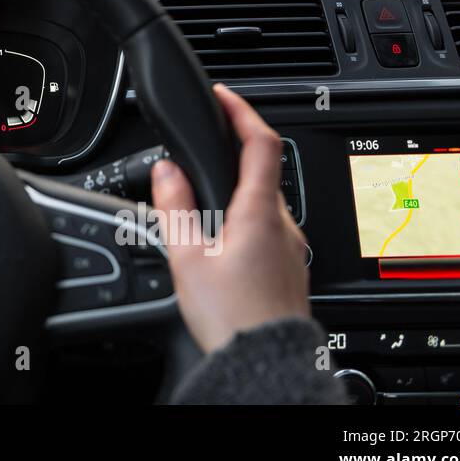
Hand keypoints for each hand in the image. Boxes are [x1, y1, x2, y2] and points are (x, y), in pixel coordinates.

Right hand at [150, 84, 309, 353]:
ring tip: (202, 213)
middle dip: (230, 159)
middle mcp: (284, 224)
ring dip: (236, 196)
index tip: (223, 96)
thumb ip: (175, 206)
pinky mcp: (291, 267)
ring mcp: (292, 246)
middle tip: (199, 158)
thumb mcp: (187, 258)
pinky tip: (222, 248)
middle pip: (261, 171)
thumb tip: (167, 171)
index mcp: (259, 212)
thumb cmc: (232, 318)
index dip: (242, 111)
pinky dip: (245, 223)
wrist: (266, 364)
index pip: (260, 142)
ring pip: (263, 204)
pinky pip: (268, 231)